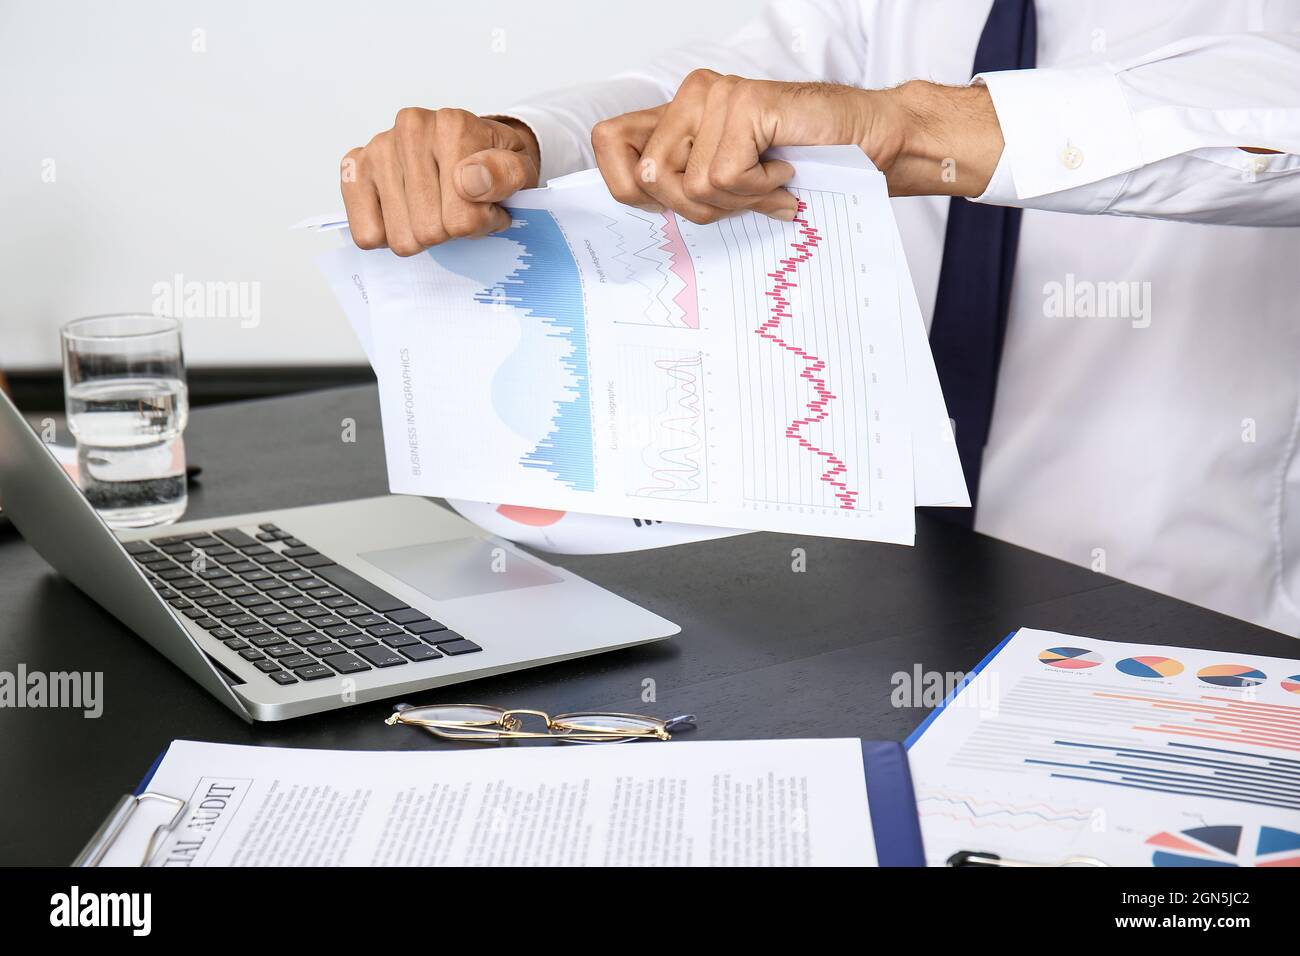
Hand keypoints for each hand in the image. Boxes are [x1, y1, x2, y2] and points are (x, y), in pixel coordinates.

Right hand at [341, 108, 540, 254]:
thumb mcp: (520, 170)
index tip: (487, 205)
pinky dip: (388, 235)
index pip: (461, 219)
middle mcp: (411, 128)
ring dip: (421, 234)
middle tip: (460, 208)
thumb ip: (505, 175)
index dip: (480, 223)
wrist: (471, 146)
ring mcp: (379, 147)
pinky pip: (366, 233)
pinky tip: (404, 212)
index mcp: (453, 126)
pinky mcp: (354, 167)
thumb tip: (468, 181)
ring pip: (400, 238)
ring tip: (437, 208)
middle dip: (450, 232)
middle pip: (428, 231)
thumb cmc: (493, 165)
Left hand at [591, 70, 1005, 222]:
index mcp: (676, 116)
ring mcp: (715, 96)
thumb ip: (683, 188)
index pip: (609, 144)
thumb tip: (641, 201)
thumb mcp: (727, 187)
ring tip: (767, 184)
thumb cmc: (801, 164)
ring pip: (690, 183)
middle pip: (651, 180)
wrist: (864, 143)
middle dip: (697, 208)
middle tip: (741, 199)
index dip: (629, 186)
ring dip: (736, 201)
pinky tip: (783, 173)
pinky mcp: (742, 104)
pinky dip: (758, 191)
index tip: (676, 203)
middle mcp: (689, 97)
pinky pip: (724, 176)